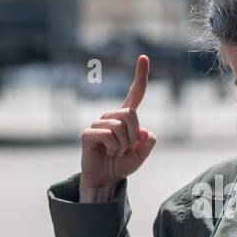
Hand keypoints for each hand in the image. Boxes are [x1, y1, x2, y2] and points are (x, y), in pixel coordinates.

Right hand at [79, 55, 157, 199]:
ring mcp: (98, 123)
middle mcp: (111, 116)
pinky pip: (108, 134)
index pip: (135, 94)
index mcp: (125, 118)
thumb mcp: (141, 154)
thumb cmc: (121, 165)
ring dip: (123, 144)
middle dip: (134, 135)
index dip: (140, 76)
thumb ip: (148, 142)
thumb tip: (143, 131)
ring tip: (116, 152)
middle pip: (130, 113)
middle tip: (127, 148)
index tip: (144, 57)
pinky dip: (114, 147)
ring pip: (120, 125)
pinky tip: (108, 152)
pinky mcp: (88, 133)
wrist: (105, 180)